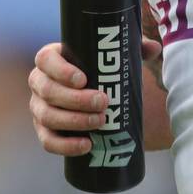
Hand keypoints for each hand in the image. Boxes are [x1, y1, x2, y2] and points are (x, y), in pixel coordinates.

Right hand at [28, 39, 162, 155]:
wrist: (95, 96)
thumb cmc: (102, 71)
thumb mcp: (116, 56)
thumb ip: (135, 47)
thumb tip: (152, 49)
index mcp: (51, 59)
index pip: (45, 60)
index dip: (60, 70)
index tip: (83, 79)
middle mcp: (39, 83)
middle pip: (48, 91)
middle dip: (76, 99)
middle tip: (103, 102)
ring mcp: (39, 108)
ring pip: (47, 116)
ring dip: (74, 121)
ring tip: (100, 122)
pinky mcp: (45, 131)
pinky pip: (48, 141)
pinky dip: (65, 146)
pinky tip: (86, 145)